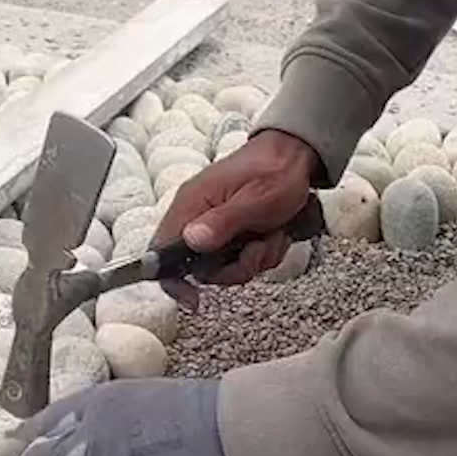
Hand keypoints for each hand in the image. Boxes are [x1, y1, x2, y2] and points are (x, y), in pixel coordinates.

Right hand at [153, 130, 320, 300]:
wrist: (296, 158)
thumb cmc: (275, 172)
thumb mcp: (255, 200)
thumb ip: (223, 222)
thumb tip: (191, 242)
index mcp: (192, 205)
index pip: (160, 252)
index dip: (172, 280)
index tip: (194, 297)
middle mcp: (197, 217)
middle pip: (198, 268)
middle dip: (233, 269)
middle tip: (257, 250)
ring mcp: (215, 226)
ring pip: (225, 267)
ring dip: (253, 260)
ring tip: (271, 236)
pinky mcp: (233, 232)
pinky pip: (242, 259)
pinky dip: (262, 253)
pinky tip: (275, 234)